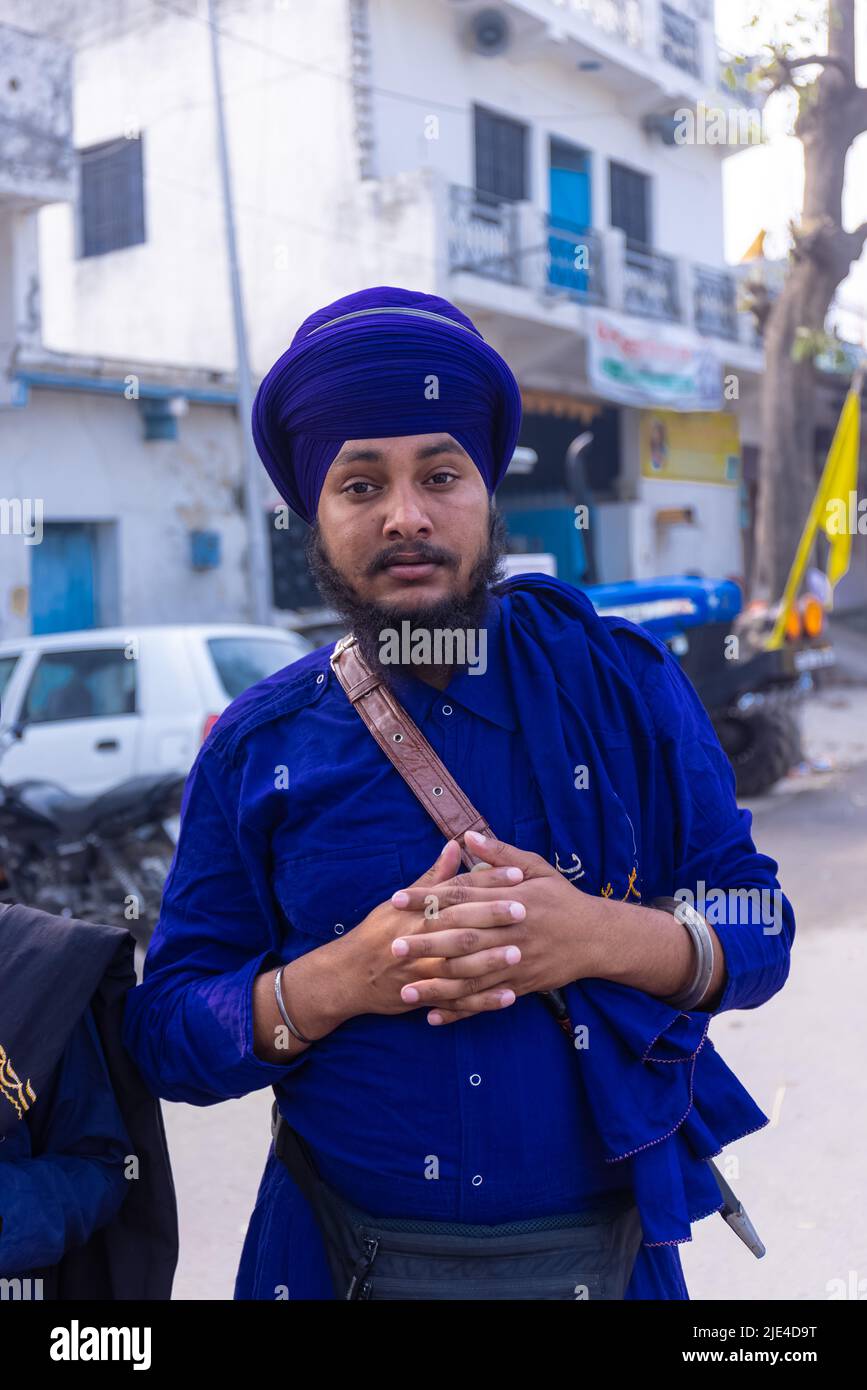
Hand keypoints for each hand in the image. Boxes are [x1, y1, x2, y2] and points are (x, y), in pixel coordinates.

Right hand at [318, 839, 530, 1026]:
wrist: (349, 976)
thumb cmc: (378, 932)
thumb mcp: (401, 901)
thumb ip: (434, 876)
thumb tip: (457, 844)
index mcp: (417, 912)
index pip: (457, 891)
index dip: (487, 882)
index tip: (516, 874)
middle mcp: (420, 939)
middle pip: (460, 925)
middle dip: (492, 918)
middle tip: (524, 910)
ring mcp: (423, 970)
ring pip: (460, 965)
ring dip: (491, 960)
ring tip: (519, 953)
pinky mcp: (426, 995)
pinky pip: (458, 1000)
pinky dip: (483, 1001)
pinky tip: (509, 996)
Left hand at [390, 830, 607, 1024]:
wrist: (597, 938)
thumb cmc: (562, 898)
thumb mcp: (536, 867)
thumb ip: (500, 853)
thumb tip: (467, 835)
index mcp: (510, 899)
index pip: (461, 897)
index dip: (427, 898)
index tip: (397, 899)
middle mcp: (510, 932)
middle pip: (461, 938)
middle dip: (425, 944)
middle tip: (393, 947)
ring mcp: (515, 962)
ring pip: (470, 976)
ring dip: (436, 986)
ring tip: (404, 990)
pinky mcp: (519, 986)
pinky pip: (485, 1001)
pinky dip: (459, 1010)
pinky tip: (433, 1017)